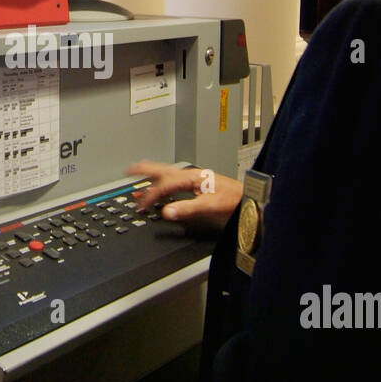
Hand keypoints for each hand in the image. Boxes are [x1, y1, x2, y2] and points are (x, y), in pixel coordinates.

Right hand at [126, 160, 242, 230]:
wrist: (251, 201)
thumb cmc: (236, 201)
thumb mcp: (210, 206)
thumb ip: (187, 208)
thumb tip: (166, 211)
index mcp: (193, 177)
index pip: (165, 185)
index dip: (152, 195)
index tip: (142, 205)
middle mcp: (193, 176)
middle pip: (163, 171)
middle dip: (145, 170)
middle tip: (129, 169)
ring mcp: (196, 180)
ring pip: (168, 174)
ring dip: (153, 174)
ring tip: (139, 172)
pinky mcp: (199, 186)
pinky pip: (175, 181)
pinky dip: (163, 181)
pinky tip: (162, 185)